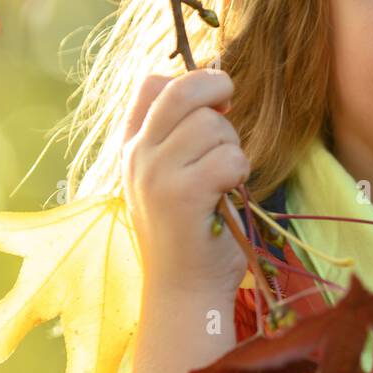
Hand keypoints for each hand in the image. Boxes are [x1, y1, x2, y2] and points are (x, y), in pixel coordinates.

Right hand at [121, 68, 250, 298]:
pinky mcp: (182, 194)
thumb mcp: (173, 176)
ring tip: (224, 180)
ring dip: (232, 147)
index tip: (213, 105)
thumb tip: (222, 94)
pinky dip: (240, 173)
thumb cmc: (191, 231)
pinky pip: (230, 157)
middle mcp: (138, 155)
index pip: (152, 84)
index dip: (189, 83)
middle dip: (217, 92)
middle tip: (230, 114)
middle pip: (182, 91)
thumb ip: (183, 135)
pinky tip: (229, 194)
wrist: (183, 289)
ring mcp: (156, 174)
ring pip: (212, 125)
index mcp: (132, 146)